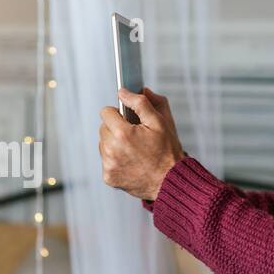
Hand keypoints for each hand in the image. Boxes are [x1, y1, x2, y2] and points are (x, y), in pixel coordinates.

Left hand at [98, 86, 184, 200]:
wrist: (171, 182)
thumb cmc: (168, 152)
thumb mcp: (160, 122)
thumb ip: (140, 102)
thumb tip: (124, 92)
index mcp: (123, 134)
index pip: (105, 112)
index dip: (118, 113)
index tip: (127, 119)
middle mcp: (112, 151)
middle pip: (103, 128)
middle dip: (116, 129)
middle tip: (135, 136)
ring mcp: (109, 166)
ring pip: (103, 145)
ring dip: (114, 144)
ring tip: (134, 149)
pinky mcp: (109, 177)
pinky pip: (106, 161)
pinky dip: (115, 160)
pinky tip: (131, 161)